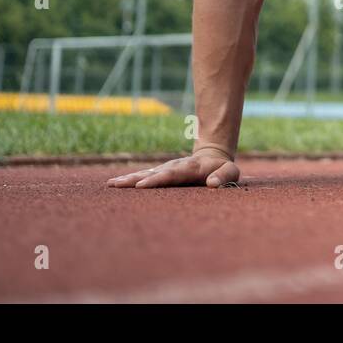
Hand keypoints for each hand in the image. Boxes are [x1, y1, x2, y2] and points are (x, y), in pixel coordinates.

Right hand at [107, 148, 238, 188]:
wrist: (213, 156)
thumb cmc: (223, 169)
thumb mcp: (230, 172)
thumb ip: (224, 177)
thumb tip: (212, 184)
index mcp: (190, 168)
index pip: (172, 174)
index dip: (158, 179)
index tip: (143, 185)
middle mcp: (174, 167)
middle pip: (153, 173)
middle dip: (136, 179)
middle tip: (118, 184)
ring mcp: (166, 169)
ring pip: (145, 173)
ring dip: (129, 179)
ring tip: (112, 184)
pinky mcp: (160, 172)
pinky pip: (143, 176)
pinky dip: (130, 180)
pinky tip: (114, 185)